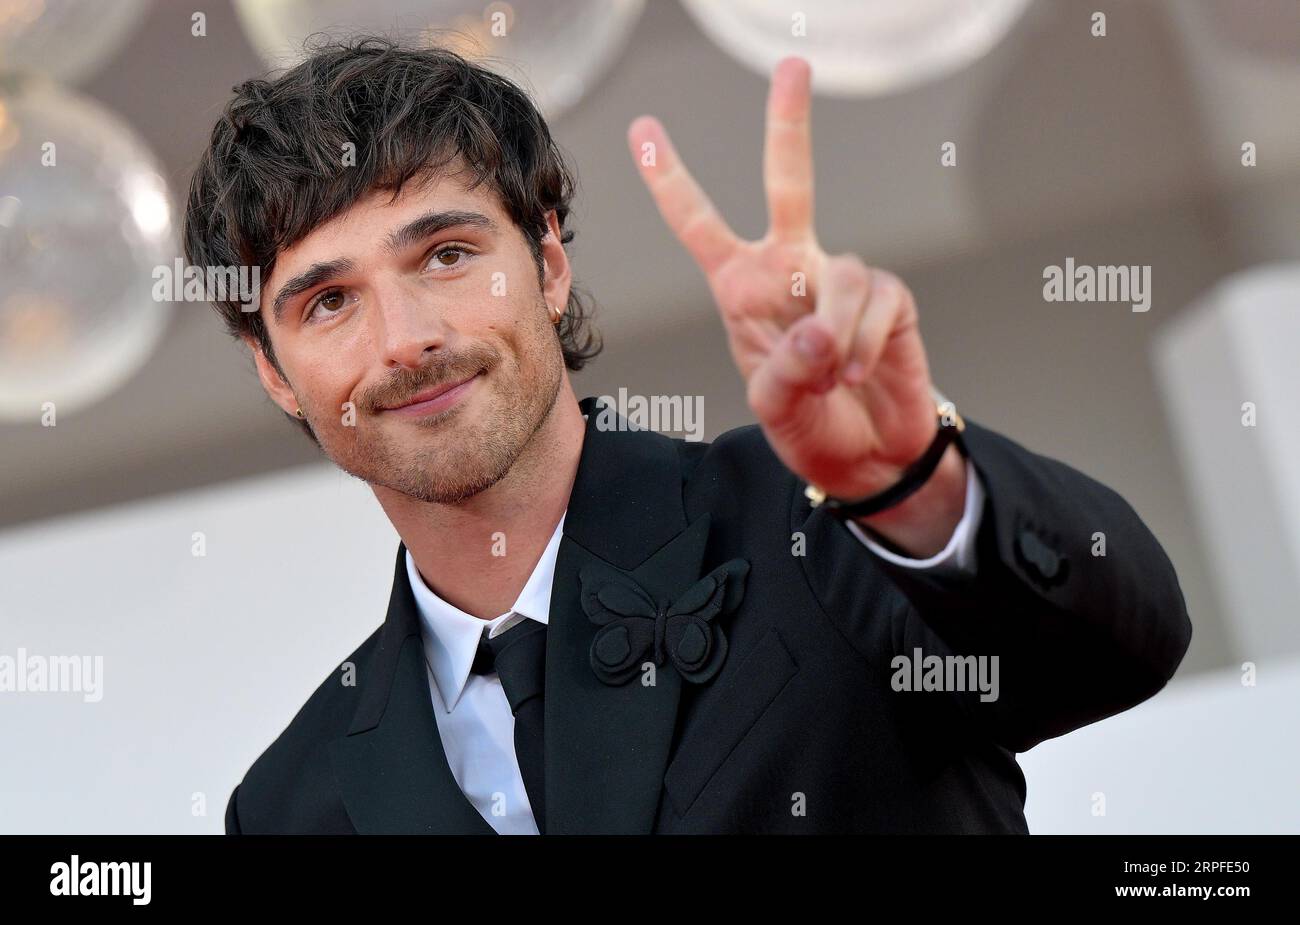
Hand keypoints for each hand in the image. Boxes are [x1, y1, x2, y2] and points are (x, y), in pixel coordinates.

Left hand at [628, 57, 964, 553]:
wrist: (870, 460)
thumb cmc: (811, 428)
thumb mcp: (773, 408)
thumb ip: (784, 370)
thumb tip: (820, 330)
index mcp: (744, 290)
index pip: (701, 227)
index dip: (671, 181)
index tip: (642, 131)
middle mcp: (792, 270)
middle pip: (789, 184)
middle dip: (789, 125)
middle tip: (792, 64)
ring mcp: (842, 279)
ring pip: (840, 275)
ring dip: (834, 337)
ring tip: (833, 380)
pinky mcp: (889, 297)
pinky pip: (876, 302)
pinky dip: (865, 344)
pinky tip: (860, 373)